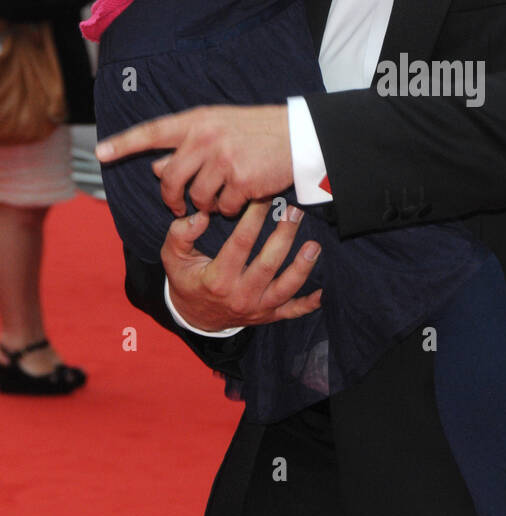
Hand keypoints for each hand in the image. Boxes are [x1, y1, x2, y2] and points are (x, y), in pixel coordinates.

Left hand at [96, 104, 292, 215]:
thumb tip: (156, 168)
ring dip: (207, 204)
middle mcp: (206, 138)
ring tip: (223, 195)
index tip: (101, 152)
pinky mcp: (241, 180)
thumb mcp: (218, 128)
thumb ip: (187, 146)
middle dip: (172, 198)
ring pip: (197, 198)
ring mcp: (223, 159)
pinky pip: (224, 208)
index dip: (124, 143)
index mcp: (197, 121)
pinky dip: (231, 209)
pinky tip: (243, 197)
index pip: (152, 131)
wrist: (299, 136)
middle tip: (178, 206)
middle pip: (169, 179)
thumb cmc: (256, 131)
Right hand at [162, 202, 321, 329]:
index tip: (264, 197)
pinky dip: (308, 304)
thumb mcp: (172, 258)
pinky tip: (323, 292)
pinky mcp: (267, 316)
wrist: (194, 318)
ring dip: (302, 267)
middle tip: (294, 211)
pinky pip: (291, 312)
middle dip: (284, 236)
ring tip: (314, 246)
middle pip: (268, 264)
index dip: (254, 218)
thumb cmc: (186, 280)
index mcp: (217, 279)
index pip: (240, 243)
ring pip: (285, 288)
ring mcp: (256, 308)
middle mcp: (240, 295)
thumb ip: (180, 235)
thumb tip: (200, 216)